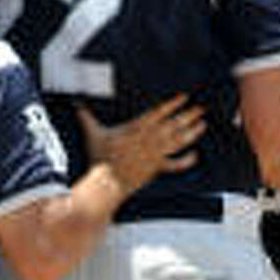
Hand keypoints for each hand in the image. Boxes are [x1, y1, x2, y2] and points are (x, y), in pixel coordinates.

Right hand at [78, 95, 205, 195]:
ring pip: (178, 141)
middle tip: (201, 108)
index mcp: (136, 128)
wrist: (106, 183)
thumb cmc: (99, 158)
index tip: (185, 96)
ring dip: (192, 132)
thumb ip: (86, 117)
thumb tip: (76, 104)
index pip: (159, 112)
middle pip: (173, 125)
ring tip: (203, 124)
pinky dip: (187, 160)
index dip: (173, 104)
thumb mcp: (93, 134)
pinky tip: (196, 155)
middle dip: (188, 115)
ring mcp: (155, 154)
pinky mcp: (156, 169)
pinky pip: (175, 164)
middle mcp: (149, 140)